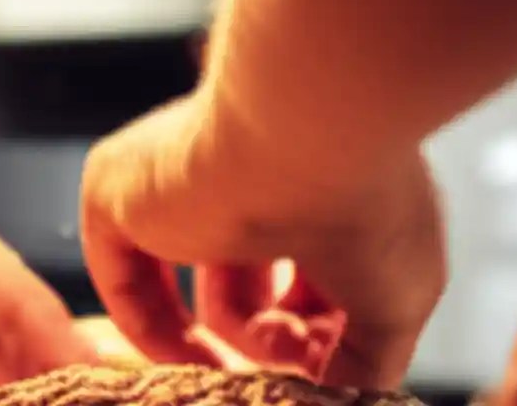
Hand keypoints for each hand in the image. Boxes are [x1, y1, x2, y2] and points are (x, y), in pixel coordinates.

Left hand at [80, 95, 445, 389]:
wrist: (303, 137)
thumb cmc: (364, 207)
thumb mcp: (397, 302)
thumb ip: (365, 367)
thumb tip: (335, 401)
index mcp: (320, 187)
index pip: (316, 277)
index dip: (322, 334)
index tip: (326, 369)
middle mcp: (253, 179)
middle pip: (262, 290)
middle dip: (283, 340)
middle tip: (299, 358)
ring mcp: (189, 184)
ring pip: (205, 290)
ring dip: (239, 339)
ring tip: (266, 343)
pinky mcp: (120, 191)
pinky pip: (125, 281)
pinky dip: (155, 333)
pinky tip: (193, 361)